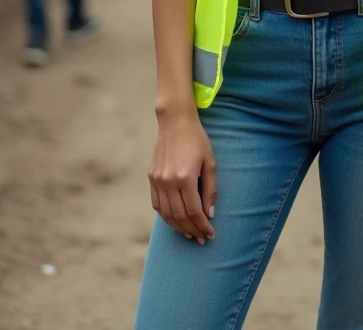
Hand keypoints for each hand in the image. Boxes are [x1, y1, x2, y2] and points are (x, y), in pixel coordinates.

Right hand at [148, 110, 216, 245]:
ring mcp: (157, 180)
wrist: (175, 122)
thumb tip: (210, 214)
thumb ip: (210, 190)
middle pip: (180, 216)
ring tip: (189, 234)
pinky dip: (166, 216)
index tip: (210, 235)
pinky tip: (175, 221)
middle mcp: (168, 181)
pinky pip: (157, 204)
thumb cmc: (197, 140)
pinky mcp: (151, 178)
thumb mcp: (209, 162)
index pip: (194, 211)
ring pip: (166, 213)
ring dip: (178, 227)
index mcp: (185, 177)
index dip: (202, 225)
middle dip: (192, 230)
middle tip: (201, 239)